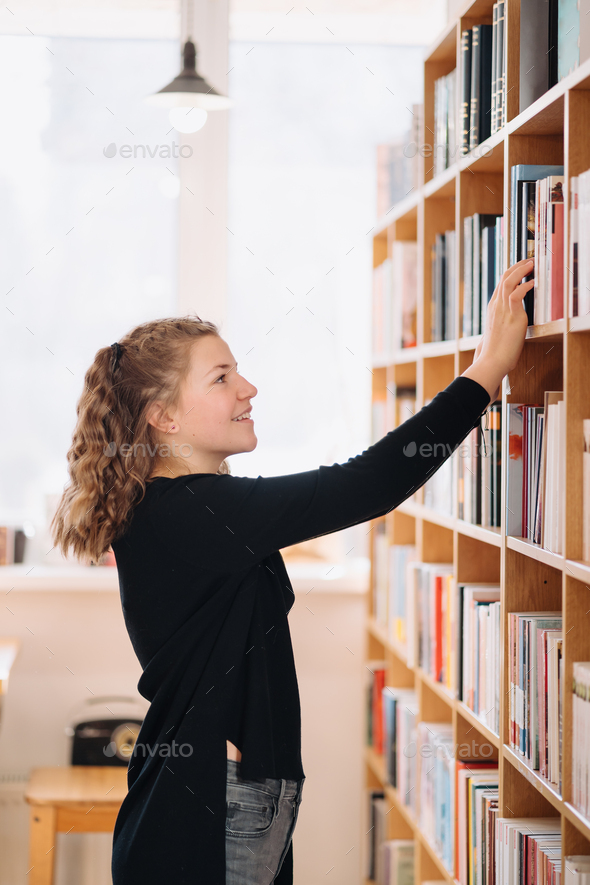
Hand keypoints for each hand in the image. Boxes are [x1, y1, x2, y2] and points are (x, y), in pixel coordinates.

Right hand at [462, 257, 532, 401]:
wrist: (492, 361)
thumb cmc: (494, 352)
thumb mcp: (496, 334)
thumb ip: (501, 326)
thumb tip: (505, 328)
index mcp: (493, 309)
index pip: (500, 285)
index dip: (511, 273)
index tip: (521, 268)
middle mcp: (496, 306)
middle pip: (504, 279)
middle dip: (516, 267)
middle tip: (528, 261)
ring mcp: (502, 310)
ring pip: (509, 282)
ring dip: (521, 270)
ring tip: (531, 264)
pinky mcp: (512, 315)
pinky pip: (517, 294)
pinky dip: (525, 285)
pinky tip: (533, 282)